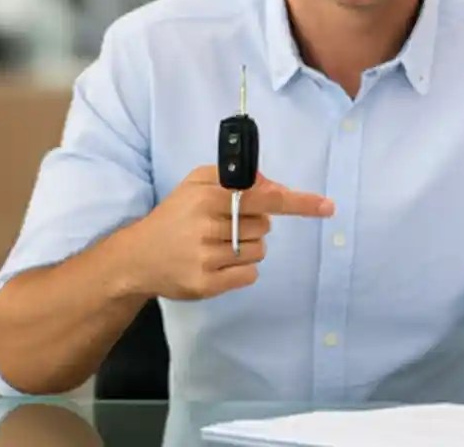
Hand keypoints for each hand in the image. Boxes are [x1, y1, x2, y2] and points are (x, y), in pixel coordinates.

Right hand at [122, 166, 333, 300]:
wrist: (137, 257)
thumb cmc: (174, 216)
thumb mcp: (195, 184)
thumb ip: (231, 178)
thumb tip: (272, 185)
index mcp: (207, 198)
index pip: (264, 197)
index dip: (298, 202)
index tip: (326, 206)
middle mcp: (207, 227)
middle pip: (265, 226)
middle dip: (253, 224)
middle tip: (223, 226)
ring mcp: (207, 258)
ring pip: (260, 251)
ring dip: (247, 247)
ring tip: (217, 245)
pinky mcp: (206, 284)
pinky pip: (250, 274)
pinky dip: (242, 270)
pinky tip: (218, 264)